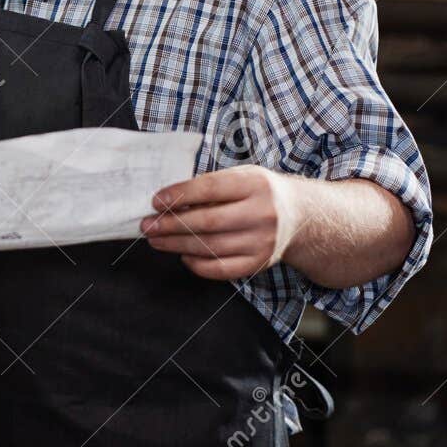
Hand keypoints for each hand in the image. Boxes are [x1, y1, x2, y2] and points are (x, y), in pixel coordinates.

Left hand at [141, 166, 302, 280]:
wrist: (300, 217)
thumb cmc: (259, 192)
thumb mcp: (241, 176)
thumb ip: (210, 185)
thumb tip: (169, 200)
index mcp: (255, 185)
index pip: (211, 189)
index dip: (180, 195)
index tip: (156, 201)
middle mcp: (262, 214)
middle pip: (208, 222)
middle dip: (171, 225)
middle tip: (147, 225)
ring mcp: (262, 242)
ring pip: (210, 247)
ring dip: (177, 245)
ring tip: (156, 240)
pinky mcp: (259, 263)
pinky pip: (222, 269)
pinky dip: (198, 264)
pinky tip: (183, 255)